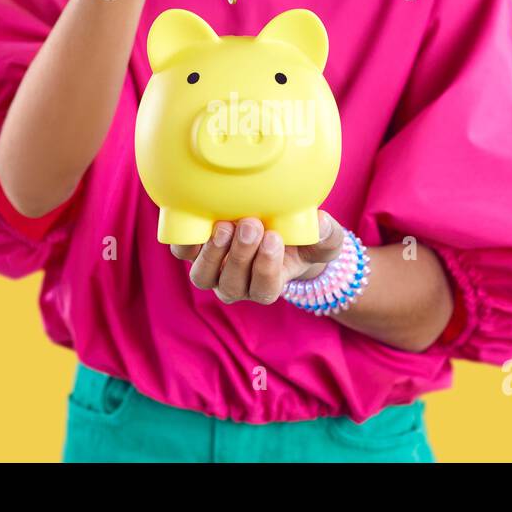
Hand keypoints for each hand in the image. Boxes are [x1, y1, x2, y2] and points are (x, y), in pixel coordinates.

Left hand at [170, 212, 345, 304]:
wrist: (275, 225)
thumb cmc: (301, 238)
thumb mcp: (323, 238)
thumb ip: (327, 236)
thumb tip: (322, 223)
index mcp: (267, 286)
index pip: (264, 290)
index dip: (266, 269)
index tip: (275, 239)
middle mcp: (237, 284)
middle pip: (232, 285)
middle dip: (241, 256)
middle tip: (251, 225)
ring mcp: (214, 269)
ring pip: (204, 276)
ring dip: (213, 253)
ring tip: (226, 225)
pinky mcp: (195, 250)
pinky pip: (184, 253)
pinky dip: (188, 242)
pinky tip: (200, 220)